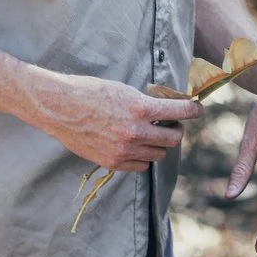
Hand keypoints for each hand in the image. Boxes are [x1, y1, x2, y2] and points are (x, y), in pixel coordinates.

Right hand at [27, 71, 201, 172]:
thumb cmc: (91, 92)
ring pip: (158, 154)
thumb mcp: (125, 90)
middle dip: (176, 130)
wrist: (60, 108)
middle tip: (171, 124)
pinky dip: (143, 157)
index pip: (181, 112)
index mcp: (140, 109)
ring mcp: (124, 150)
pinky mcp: (112, 162)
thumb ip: (147, 103)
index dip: (193, 110)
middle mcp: (135, 132)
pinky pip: (141, 165)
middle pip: (173, 139)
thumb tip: (167, 110)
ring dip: (159, 145)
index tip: (196, 109)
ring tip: (151, 134)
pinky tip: (136, 146)